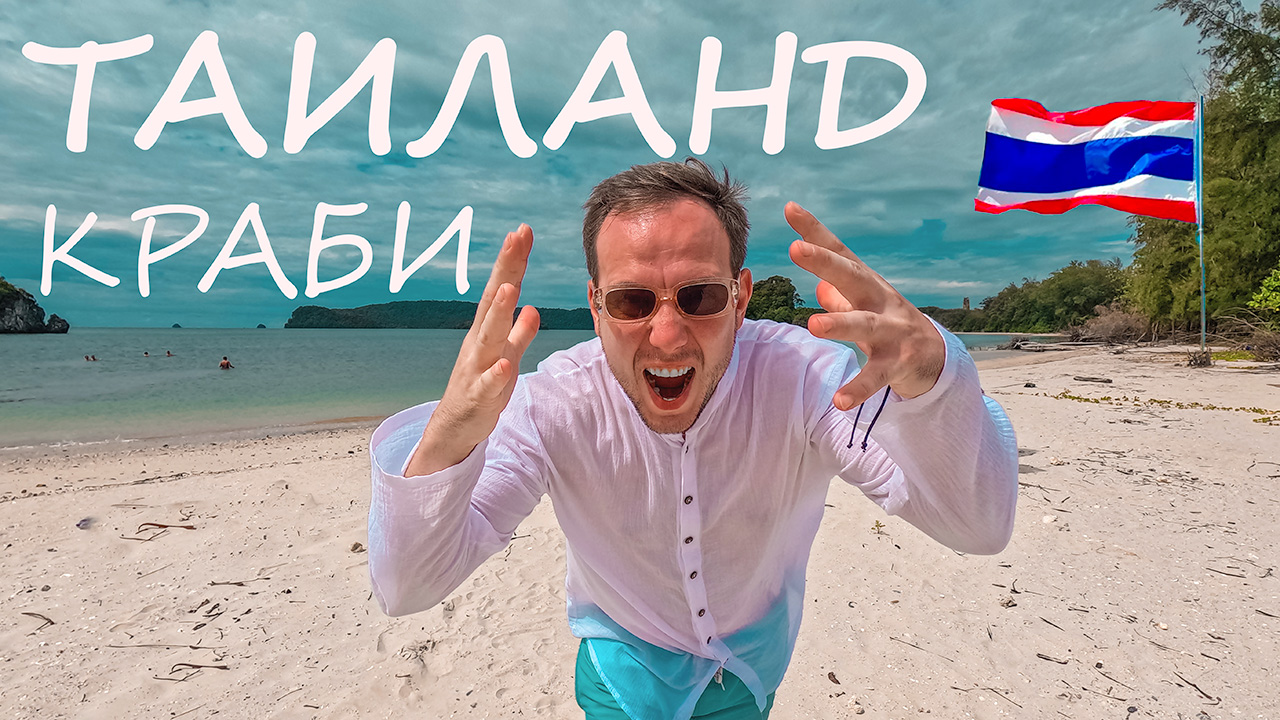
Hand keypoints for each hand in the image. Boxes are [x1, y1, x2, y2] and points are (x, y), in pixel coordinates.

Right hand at [406, 225, 540, 475]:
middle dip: (506, 270)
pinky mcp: (477, 398)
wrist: (454, 430)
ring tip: (509, 289)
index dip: (513, 262)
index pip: (502, 289)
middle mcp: (479, 343)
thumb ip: (520, 335)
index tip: (523, 231)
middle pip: (493, 301)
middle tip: (516, 238)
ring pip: (489, 337)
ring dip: (498, 313)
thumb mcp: (506, 359)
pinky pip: (488, 385)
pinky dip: (497, 374)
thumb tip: (534, 309)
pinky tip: (505, 364)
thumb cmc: (481, 389)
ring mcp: (475, 369)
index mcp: (487, 331)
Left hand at [785, 202, 944, 409]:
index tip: (790, 208)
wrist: (936, 358)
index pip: (839, 253)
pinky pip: (876, 377)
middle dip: (825, 262)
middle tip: (797, 249)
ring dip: (840, 323)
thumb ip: (839, 293)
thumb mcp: (863, 305)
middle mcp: (880, 300)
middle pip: (852, 276)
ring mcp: (892, 331)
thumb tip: (818, 286)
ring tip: (813, 325)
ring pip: (865, 325)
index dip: (815, 231)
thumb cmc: (888, 324)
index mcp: (866, 284)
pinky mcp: (899, 363)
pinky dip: (858, 389)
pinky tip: (839, 401)